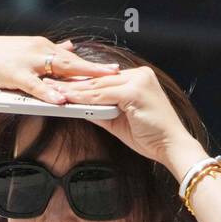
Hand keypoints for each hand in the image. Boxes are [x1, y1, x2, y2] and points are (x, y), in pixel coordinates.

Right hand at [0, 35, 120, 104]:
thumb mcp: (20, 52)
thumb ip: (45, 54)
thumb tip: (67, 49)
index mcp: (40, 47)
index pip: (71, 58)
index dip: (92, 66)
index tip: (112, 71)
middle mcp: (37, 50)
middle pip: (72, 62)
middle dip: (95, 70)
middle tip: (117, 75)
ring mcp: (26, 61)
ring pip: (58, 71)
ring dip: (79, 80)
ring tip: (99, 87)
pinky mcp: (12, 73)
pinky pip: (36, 85)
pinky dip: (50, 92)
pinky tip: (63, 100)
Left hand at [44, 66, 194, 165]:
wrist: (171, 146)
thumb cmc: (150, 137)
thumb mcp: (120, 121)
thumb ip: (101, 111)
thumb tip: (79, 107)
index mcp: (138, 78)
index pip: (102, 79)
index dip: (80, 83)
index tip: (60, 84)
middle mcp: (139, 75)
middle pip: (98, 79)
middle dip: (72, 83)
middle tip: (48, 83)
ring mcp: (138, 81)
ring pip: (98, 85)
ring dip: (74, 89)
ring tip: (53, 91)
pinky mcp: (136, 90)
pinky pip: (104, 93)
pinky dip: (85, 97)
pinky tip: (69, 99)